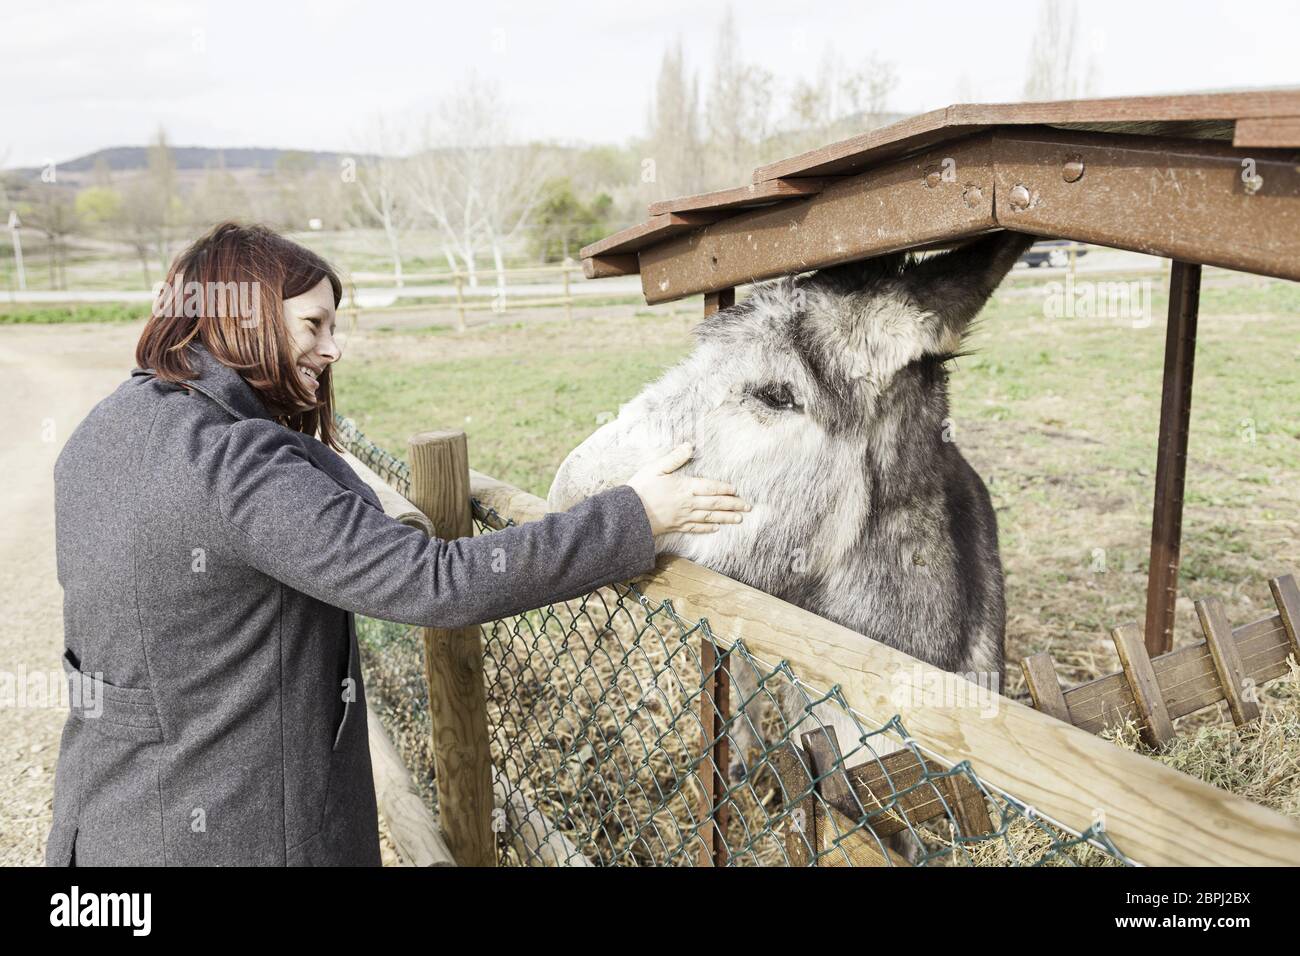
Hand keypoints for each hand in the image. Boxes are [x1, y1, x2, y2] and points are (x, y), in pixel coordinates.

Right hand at [626, 444, 749, 536]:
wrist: (628, 514)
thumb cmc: (640, 488)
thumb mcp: (656, 468)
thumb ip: (674, 458)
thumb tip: (689, 446)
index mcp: (684, 487)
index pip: (710, 487)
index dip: (724, 489)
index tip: (735, 490)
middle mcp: (688, 503)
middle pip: (715, 504)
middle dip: (733, 505)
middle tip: (747, 507)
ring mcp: (683, 517)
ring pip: (709, 518)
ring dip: (726, 518)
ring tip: (739, 519)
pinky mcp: (676, 526)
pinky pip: (696, 528)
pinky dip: (707, 529)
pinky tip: (715, 529)